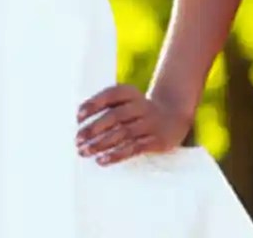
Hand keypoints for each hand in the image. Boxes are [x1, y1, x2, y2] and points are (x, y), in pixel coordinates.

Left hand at [75, 83, 191, 166]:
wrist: (174, 116)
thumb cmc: (139, 111)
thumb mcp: (127, 101)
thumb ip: (107, 108)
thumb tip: (80, 124)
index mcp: (131, 93)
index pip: (110, 95)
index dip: (93, 104)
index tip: (78, 117)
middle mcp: (142, 106)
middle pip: (115, 116)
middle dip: (94, 128)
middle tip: (77, 140)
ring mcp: (151, 123)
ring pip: (123, 133)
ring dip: (101, 144)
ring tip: (85, 152)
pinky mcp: (157, 140)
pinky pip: (134, 148)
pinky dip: (117, 154)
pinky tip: (102, 160)